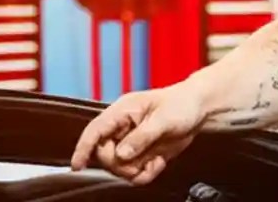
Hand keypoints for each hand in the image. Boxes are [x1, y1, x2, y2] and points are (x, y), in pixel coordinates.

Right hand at [70, 86, 205, 184]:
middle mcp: (123, 128)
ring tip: (154, 159)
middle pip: (105, 155)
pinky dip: (146, 173)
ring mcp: (132, 142)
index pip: (94, 130)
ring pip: (119, 167)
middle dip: (120, 164)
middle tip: (140, 160)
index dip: (83, 148)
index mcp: (123, 111)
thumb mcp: (163, 119)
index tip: (77, 165)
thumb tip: (120, 154)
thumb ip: (141, 137)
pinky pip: (135, 173)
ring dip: (135, 170)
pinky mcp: (142, 154)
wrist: (200, 109)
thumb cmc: (182, 104)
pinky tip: (158, 162)